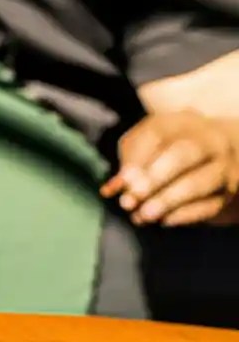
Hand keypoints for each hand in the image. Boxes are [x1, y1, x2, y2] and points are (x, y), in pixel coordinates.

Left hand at [101, 111, 238, 226]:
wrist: (216, 158)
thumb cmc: (168, 149)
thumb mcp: (145, 144)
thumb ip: (128, 161)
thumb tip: (113, 188)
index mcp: (181, 122)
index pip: (156, 135)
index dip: (136, 159)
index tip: (122, 181)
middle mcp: (207, 141)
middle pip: (182, 155)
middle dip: (153, 179)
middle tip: (129, 200)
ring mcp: (223, 167)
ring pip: (197, 184)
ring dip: (166, 202)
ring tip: (142, 215)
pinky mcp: (227, 193)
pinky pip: (208, 206)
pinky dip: (183, 215)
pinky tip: (163, 220)